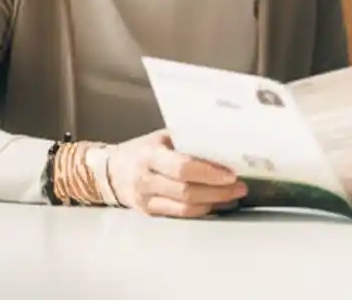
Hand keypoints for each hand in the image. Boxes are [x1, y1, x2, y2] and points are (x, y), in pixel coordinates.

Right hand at [106, 130, 247, 217]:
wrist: (111, 171)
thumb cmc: (142, 150)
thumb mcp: (161, 138)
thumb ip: (187, 141)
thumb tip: (224, 143)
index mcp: (149, 155)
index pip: (182, 167)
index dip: (209, 173)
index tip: (230, 173)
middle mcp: (146, 179)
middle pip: (187, 191)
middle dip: (218, 191)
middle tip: (240, 187)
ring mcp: (146, 200)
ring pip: (186, 207)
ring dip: (214, 203)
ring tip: (234, 196)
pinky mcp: (151, 213)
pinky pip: (181, 215)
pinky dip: (203, 210)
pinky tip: (218, 204)